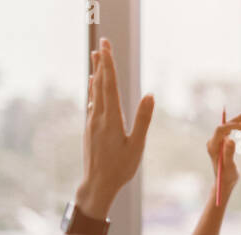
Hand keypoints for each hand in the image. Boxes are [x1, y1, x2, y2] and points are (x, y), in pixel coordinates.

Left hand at [74, 38, 153, 219]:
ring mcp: (92, 121)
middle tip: (101, 44)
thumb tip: (149, 95)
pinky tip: (92, 84)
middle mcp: (99, 116)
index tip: (106, 46)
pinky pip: (92, 102)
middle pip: (100, 83)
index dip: (109, 64)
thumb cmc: (120, 168)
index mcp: (112, 118)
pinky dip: (93, 88)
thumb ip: (143, 119)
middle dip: (102, 63)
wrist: (97, 184)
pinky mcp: (90, 128)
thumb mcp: (137, 146)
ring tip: (95, 56)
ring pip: (94, 91)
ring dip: (96, 72)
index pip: (110, 84)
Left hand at [208, 109, 240, 204]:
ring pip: (228, 127)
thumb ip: (229, 153)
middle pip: (225, 125)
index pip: (221, 129)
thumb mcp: (229, 166)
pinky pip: (230, 132)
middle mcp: (214, 142)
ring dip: (240, 122)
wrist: (223, 183)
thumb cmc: (226, 177)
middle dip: (237, 119)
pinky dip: (239, 128)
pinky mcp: (223, 143)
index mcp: (213, 146)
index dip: (232, 125)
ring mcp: (218, 142)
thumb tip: (231, 139)